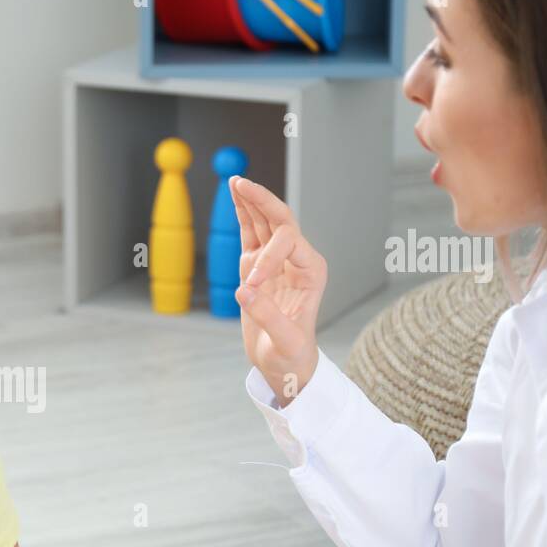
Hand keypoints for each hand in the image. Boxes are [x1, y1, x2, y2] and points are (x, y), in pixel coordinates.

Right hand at [229, 175, 324, 404]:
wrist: (285, 364)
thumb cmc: (291, 355)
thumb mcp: (284, 342)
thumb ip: (267, 316)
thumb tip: (243, 290)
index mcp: (311, 271)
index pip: (288, 244)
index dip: (266, 259)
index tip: (248, 287)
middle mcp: (297, 259)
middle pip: (280, 220)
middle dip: (262, 201)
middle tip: (240, 184)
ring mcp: (277, 260)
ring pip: (265, 222)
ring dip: (250, 201)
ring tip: (236, 181)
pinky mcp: (258, 266)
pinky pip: (251, 234)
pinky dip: (243, 216)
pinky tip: (235, 198)